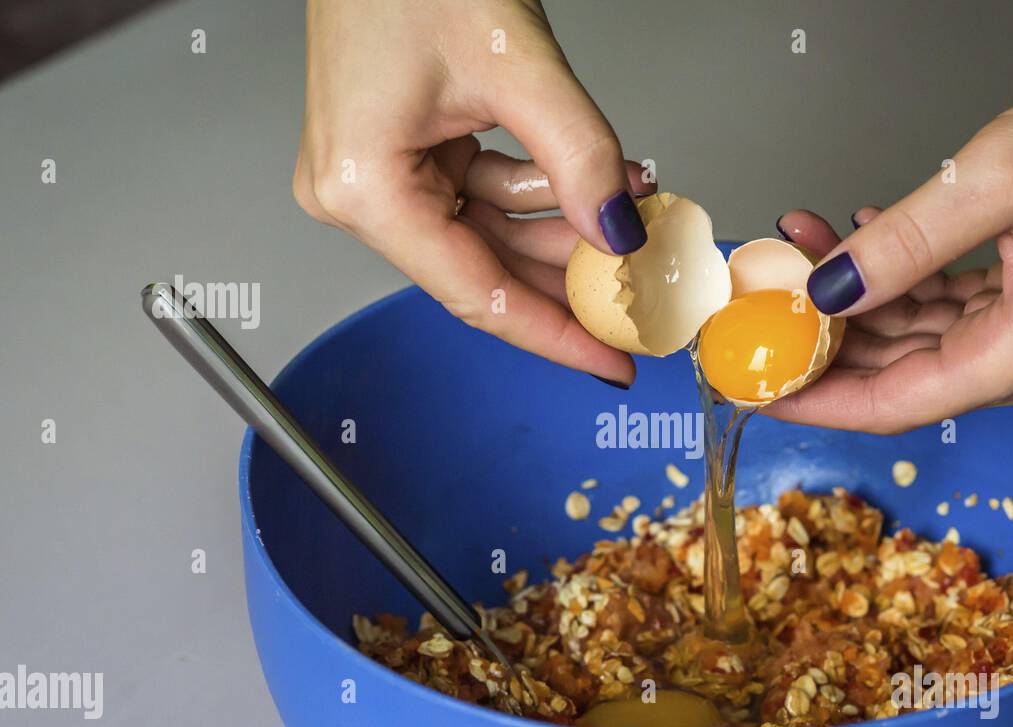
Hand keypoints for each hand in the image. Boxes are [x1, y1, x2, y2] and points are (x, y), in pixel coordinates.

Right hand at [293, 0, 650, 385]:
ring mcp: (378, 172)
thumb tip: (618, 234)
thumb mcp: (515, 65)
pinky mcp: (401, 150)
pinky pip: (483, 192)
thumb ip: (578, 158)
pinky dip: (542, 188)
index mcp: (363, 187)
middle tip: (641, 301)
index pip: (477, 293)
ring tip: (634, 211)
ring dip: (566, 226)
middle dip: (572, 277)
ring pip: (491, 231)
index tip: (612, 362)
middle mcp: (358, 191)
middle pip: (486, 269)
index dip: (555, 334)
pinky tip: (599, 181)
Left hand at [770, 34, 1012, 432]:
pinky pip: (956, 312)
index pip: (896, 402)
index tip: (760, 389)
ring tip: (807, 244)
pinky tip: (868, 241)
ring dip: (864, 295)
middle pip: (903, 372)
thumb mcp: (1001, 179)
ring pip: (924, 338)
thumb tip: (831, 289)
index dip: (820, 399)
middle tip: (769, 293)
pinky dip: (908, 282)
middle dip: (830, 331)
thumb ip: (905, 243)